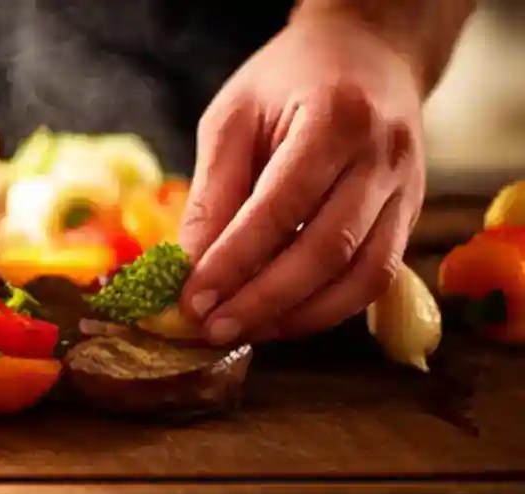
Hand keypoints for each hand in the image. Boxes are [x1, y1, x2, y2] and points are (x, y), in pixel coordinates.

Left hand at [178, 13, 426, 344]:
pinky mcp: (409, 217)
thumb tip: (189, 266)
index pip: (281, 206)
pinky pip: (375, 279)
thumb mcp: (233, 118)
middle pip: (327, 249)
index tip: (191, 299)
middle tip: (210, 328)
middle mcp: (383, 157)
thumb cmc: (288, 82)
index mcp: (337, 118)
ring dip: (297, 316)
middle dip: (262, 299)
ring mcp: (406, 191)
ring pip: (361, 275)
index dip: (234, 260)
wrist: (369, 55)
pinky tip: (279, 320)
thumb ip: (214, 190)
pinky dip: (326, 310)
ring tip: (241, 332)